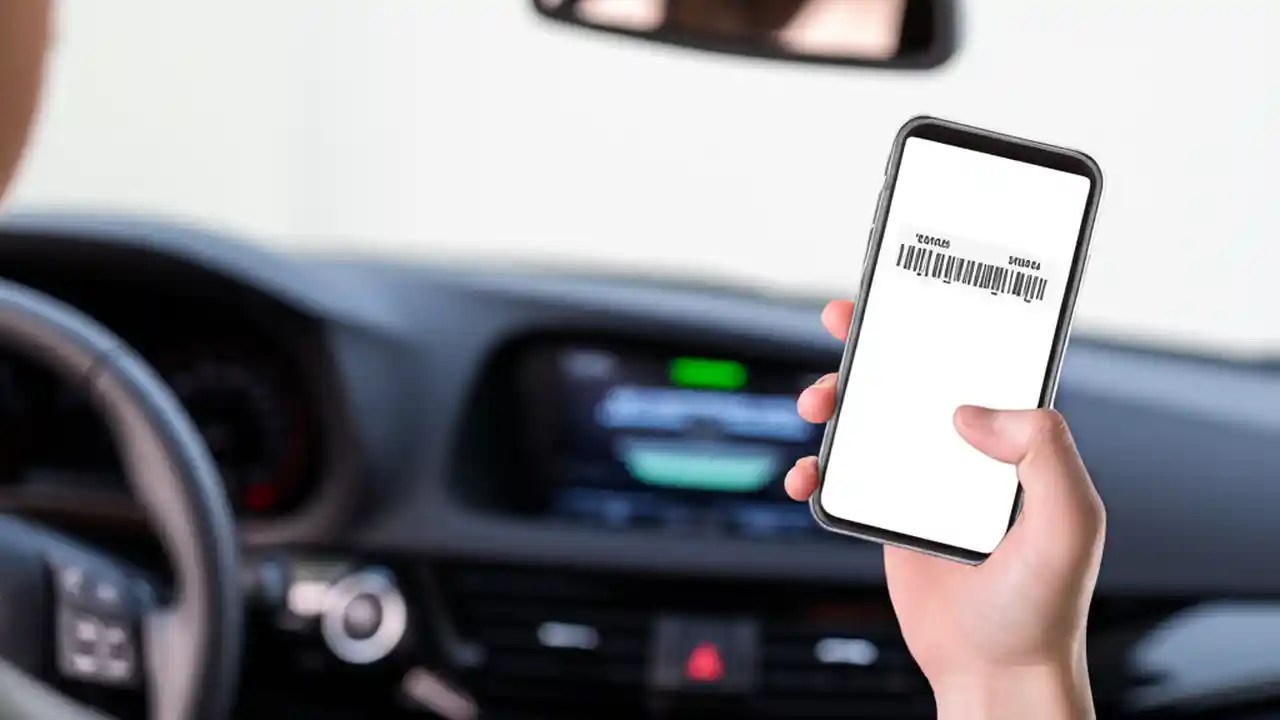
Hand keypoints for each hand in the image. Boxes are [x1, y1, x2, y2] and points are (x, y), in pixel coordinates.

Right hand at [786, 299, 1105, 719]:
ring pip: (867, 420)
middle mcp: (965, 451)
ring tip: (817, 409)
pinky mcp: (889, 512)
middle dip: (870, 345)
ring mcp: (922, 479)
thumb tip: (973, 411)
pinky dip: (815, 472)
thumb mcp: (1068, 523)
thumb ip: (1043, 453)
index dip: (940, 318)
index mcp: (1014, 440)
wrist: (995, 672)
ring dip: (835, 402)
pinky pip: (842, 478)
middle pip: (909, 378)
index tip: (907, 290)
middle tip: (844, 324)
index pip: (976, 361)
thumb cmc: (1042, 607)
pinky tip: (805, 480)